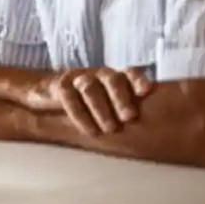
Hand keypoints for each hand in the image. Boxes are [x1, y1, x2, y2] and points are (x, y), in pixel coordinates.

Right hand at [26, 67, 153, 135]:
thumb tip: (157, 129)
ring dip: (101, 108)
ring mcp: (77, 78)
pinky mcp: (59, 86)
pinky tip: (89, 131)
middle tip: (128, 118)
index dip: (137, 79)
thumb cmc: (87, 105)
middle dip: (121, 98)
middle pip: (112, 79)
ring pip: (90, 87)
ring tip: (109, 129)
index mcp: (114, 78)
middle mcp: (98, 75)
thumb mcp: (109, 105)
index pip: (129, 73)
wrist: (47, 94)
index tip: (146, 91)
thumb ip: (128, 110)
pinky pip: (69, 97)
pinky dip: (80, 116)